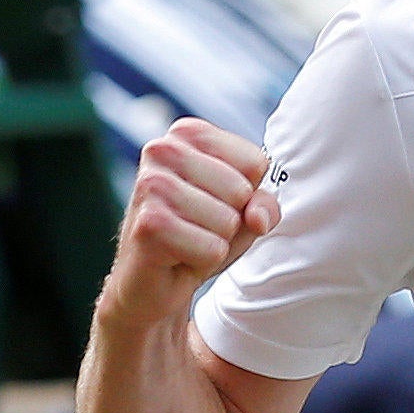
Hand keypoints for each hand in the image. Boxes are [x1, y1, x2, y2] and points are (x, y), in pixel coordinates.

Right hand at [102, 119, 278, 326]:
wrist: (154, 280)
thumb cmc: (200, 233)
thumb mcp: (243, 211)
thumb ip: (265, 204)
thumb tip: (258, 217)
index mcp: (188, 132)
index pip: (256, 162)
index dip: (248, 193)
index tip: (216, 201)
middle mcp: (162, 149)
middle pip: (242, 190)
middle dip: (232, 219)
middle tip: (199, 225)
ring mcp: (150, 184)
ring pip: (228, 221)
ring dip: (217, 241)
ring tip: (188, 239)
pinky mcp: (148, 224)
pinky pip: (212, 248)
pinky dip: (204, 261)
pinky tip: (178, 256)